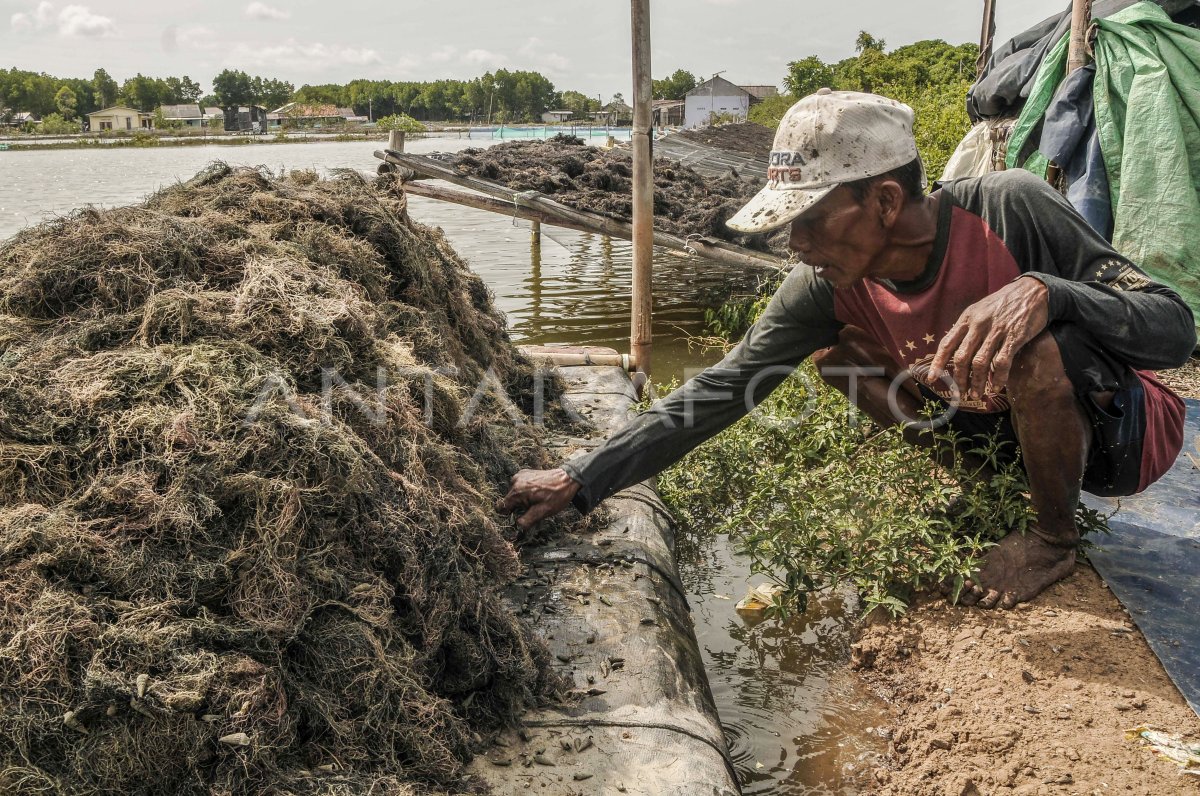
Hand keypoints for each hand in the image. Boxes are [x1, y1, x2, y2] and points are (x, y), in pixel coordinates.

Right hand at [495, 468, 580, 529]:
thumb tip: (516, 527)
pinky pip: (519, 486)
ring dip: (522, 499)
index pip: (501, 507)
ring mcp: (520, 475)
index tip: (519, 516)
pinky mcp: (524, 473)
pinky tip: (536, 493)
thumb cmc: (556, 496)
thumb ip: (526, 521)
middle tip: (533, 507)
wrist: (568, 479)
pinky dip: (525, 491)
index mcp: (517, 491)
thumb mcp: (542, 512)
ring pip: (514, 494)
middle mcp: (515, 481)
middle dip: (517, 507)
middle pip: (508, 500)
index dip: (508, 514)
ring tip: (536, 499)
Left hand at [929, 276, 1048, 400]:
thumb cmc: (1004, 303)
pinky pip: (1002, 363)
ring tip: (976, 394)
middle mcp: (978, 325)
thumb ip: (967, 328)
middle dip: (959, 378)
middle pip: (961, 357)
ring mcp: (996, 331)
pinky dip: (998, 378)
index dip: (938, 363)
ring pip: (980, 363)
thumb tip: (955, 351)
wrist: (1033, 291)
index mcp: (967, 318)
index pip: (947, 343)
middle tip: (960, 393)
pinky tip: (996, 387)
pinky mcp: (1014, 337)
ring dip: (976, 382)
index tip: (932, 378)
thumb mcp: (980, 309)